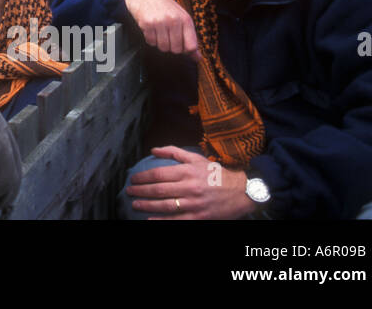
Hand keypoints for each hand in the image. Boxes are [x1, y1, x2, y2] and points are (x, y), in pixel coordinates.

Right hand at [121, 0, 197, 60]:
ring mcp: (160, 22)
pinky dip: (150, 39)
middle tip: (167, 36)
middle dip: (171, 47)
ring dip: (159, 43)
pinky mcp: (147, 23)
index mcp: (185, 19)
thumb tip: (198, 58)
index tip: (181, 45)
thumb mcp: (180, 18)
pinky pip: (151, 42)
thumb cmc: (164, 6)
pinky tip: (150, 29)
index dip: (185, 50)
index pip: (191, 46)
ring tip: (158, 32)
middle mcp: (174, 20)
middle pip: (176, 49)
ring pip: (163, 47)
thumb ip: (189, 38)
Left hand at [126, 146, 256, 219]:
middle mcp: (190, 187)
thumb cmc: (216, 173)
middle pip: (159, 190)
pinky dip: (162, 221)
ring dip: (147, 206)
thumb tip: (153, 149)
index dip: (143, 177)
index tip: (133, 179)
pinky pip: (178, 220)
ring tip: (135, 204)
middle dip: (141, 191)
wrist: (242, 191)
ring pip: (166, 205)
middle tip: (129, 191)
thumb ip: (174, 152)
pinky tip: (150, 220)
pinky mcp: (200, 216)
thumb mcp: (196, 158)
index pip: (158, 174)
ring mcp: (195, 203)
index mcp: (187, 171)